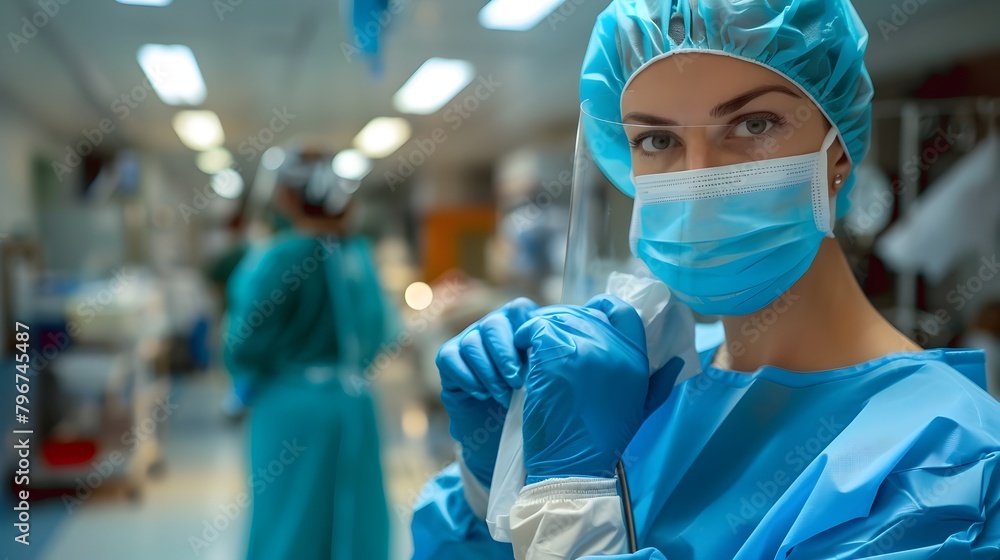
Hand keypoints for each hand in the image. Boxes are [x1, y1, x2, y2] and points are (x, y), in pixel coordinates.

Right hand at [437, 297, 538, 486]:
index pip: (519, 309)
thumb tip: (578, 324)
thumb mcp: (548, 379)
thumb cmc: (532, 402)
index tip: (537, 357)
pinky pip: (451, 359)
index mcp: (519, 325)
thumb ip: (554, 355)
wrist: (502, 433)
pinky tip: (482, 394)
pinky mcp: (449, 359)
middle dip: (506, 356)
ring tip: (504, 396)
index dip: (527, 329)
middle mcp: (493, 329)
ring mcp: (469, 341)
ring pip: (472, 343)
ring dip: (489, 373)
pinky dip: (467, 377)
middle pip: (494, 325)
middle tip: (518, 382)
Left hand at [514, 294, 676, 480]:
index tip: (588, 312)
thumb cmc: (604, 442)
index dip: (604, 306)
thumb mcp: (641, 410)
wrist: (575, 464)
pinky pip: (537, 328)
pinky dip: (525, 336)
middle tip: (547, 337)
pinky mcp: (556, 352)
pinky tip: (522, 353)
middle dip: (564, 321)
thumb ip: (660, 383)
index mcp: (637, 360)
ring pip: (558, 317)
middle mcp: (615, 348)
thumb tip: (677, 362)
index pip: (625, 311)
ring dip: (541, 330)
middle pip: (586, 313)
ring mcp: (586, 348)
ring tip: (531, 348)